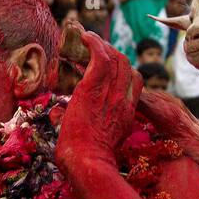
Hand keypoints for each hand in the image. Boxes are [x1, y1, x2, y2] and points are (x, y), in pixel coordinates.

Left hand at [55, 31, 141, 173]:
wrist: (87, 162)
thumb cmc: (87, 159)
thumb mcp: (102, 142)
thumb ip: (93, 128)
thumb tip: (64, 118)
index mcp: (127, 113)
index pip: (134, 82)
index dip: (124, 71)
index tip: (109, 66)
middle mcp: (122, 100)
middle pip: (125, 66)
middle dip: (112, 53)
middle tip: (95, 48)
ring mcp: (110, 93)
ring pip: (114, 58)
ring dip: (101, 45)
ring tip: (88, 38)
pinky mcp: (93, 88)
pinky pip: (100, 57)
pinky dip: (93, 43)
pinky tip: (84, 36)